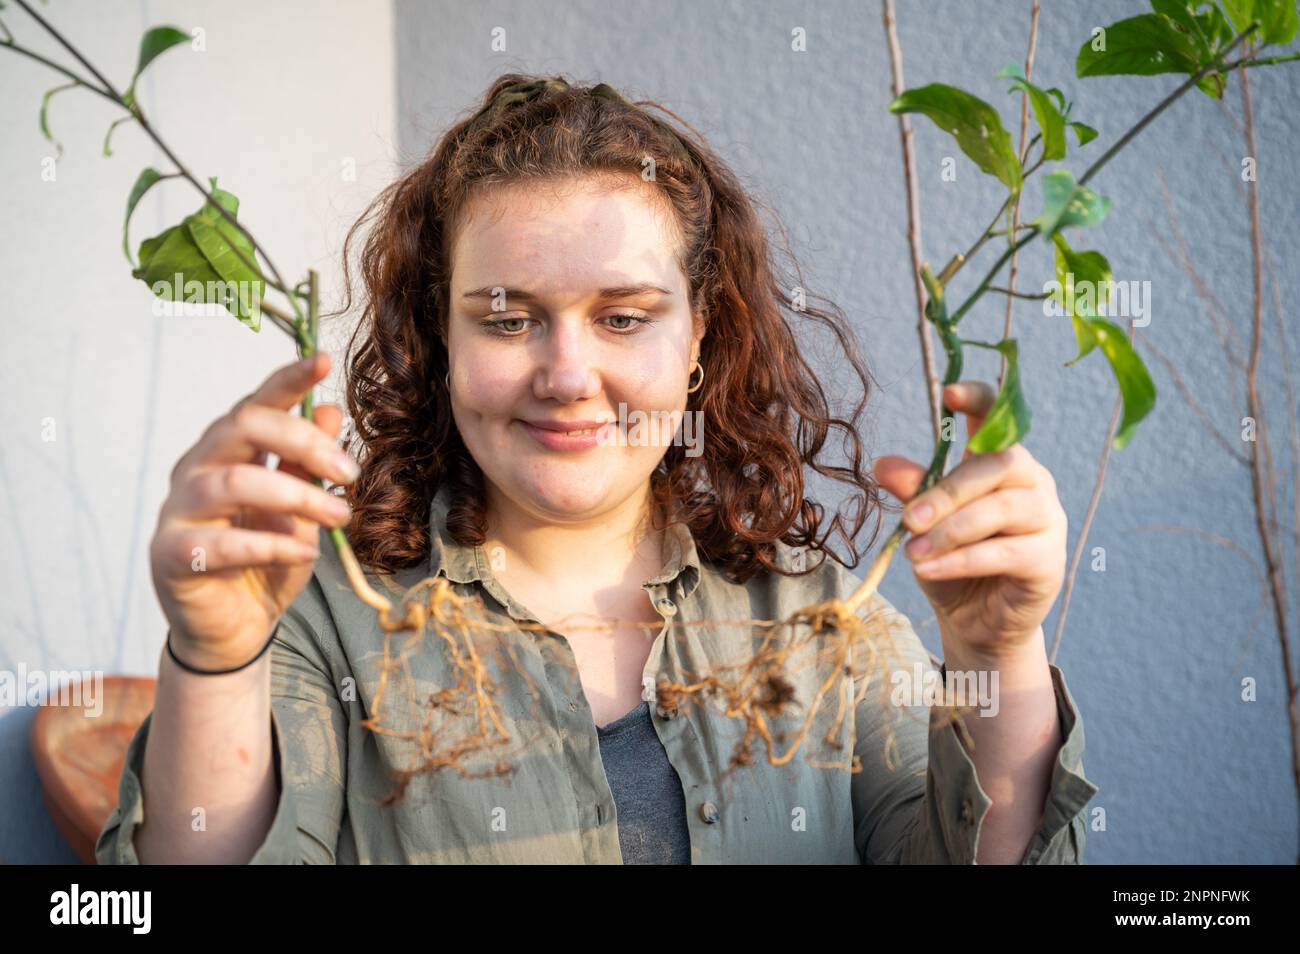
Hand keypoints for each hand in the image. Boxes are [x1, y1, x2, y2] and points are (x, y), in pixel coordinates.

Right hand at [150, 353, 357, 670]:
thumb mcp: (300, 508)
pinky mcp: (172, 556)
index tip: (324, 359)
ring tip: (339, 517)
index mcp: (227, 450)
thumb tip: (330, 410)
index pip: (256, 404)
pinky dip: (274, 543)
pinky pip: (225, 541)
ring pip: (236, 481)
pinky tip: (305, 550)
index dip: (287, 380)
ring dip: (299, 496)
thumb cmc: (266, 560)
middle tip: (349, 475)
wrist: (233, 628)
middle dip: (305, 443)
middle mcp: (196, 469)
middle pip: (243, 427)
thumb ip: (308, 464)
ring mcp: (179, 511)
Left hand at [871, 381, 1067, 662]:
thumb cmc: (949, 562)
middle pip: (998, 464)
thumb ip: (912, 492)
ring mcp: (1047, 519)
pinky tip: (927, 569)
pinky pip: (1004, 552)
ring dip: (951, 531)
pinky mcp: (1048, 560)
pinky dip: (960, 560)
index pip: (999, 416)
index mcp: (999, 462)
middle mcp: (1032, 482)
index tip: (948, 394)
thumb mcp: (922, 525)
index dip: (978, 398)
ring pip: (1002, 509)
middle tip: (909, 519)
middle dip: (947, 491)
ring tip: (913, 553)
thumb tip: (883, 465)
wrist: (973, 622)